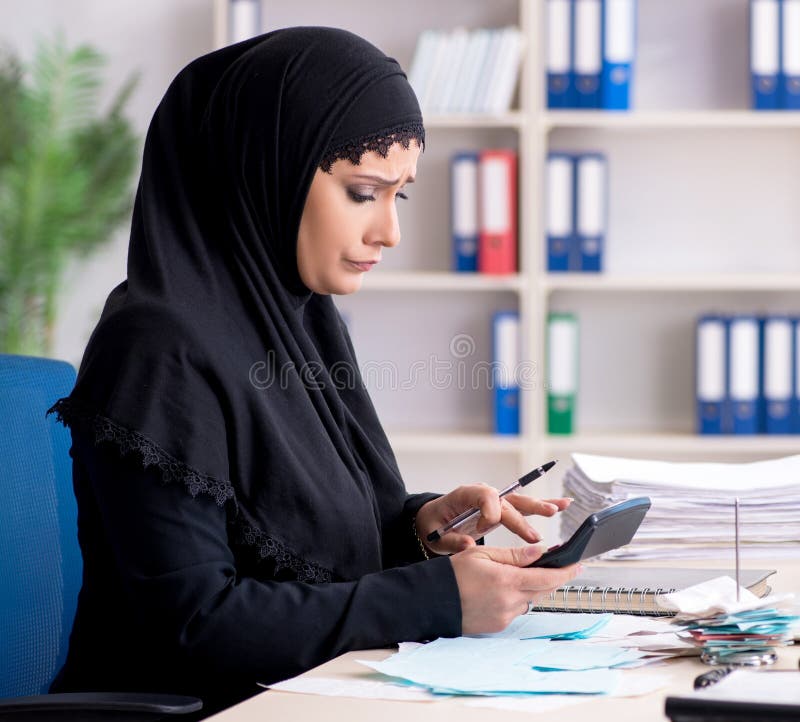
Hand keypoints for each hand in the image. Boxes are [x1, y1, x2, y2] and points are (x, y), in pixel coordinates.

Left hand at [414, 484, 571, 555]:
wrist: (433, 519)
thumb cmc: (433, 525)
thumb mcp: (434, 534)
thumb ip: (450, 540)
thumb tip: (468, 543)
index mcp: (465, 495)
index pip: (483, 495)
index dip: (488, 510)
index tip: (485, 528)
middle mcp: (483, 495)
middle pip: (506, 501)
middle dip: (519, 517)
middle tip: (533, 536)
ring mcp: (495, 501)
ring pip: (519, 501)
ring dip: (539, 506)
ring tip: (558, 509)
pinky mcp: (503, 509)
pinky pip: (523, 506)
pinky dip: (542, 506)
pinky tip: (562, 505)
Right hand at [450, 545, 581, 634]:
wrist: (432, 601)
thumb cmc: (453, 574)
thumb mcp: (482, 553)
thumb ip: (513, 554)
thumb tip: (540, 552)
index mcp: (506, 581)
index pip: (547, 578)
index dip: (565, 572)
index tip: (577, 564)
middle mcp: (509, 602)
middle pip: (543, 590)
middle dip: (553, 578)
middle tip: (560, 566)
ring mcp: (505, 616)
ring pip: (531, 600)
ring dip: (534, 587)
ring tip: (527, 573)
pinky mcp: (499, 625)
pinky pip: (517, 609)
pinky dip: (519, 597)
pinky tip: (507, 588)